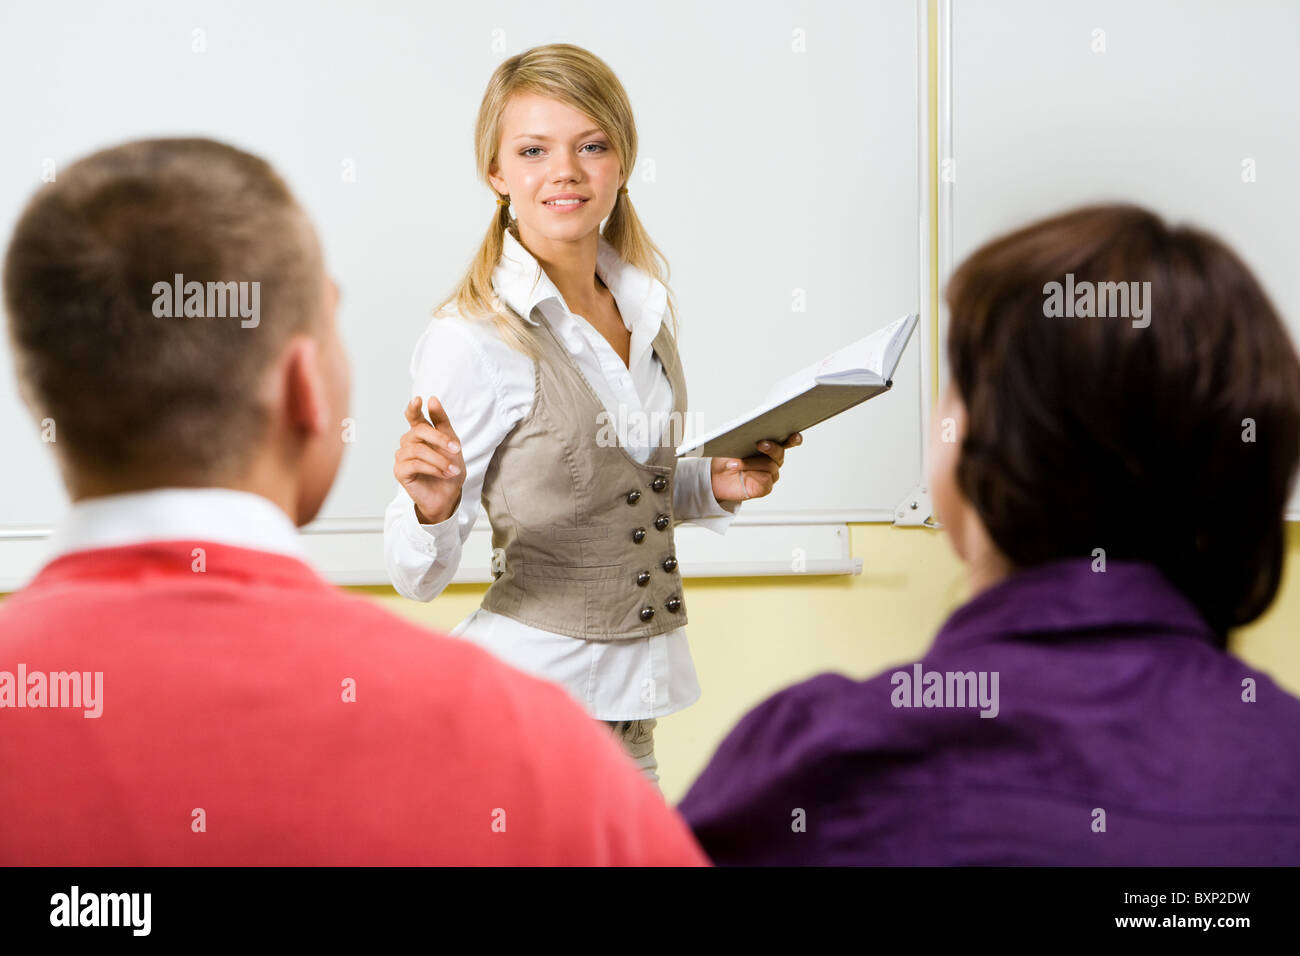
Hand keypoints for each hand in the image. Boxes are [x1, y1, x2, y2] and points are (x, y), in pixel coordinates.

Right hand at [394, 395, 465, 524]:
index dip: (413, 407)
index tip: (419, 399)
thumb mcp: (452, 442)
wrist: (448, 495)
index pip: (413, 416)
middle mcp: (408, 442)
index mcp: (420, 433)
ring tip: (453, 470)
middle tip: (456, 449)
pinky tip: (443, 474)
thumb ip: (441, 421)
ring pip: (419, 450)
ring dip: (440, 460)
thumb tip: (432, 399)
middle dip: (440, 439)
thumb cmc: (449, 468)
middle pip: (420, 431)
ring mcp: (402, 456)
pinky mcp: (400, 471)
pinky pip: (415, 464)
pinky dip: (433, 468)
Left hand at [710, 432, 802, 503]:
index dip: (793, 438)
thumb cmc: (725, 457)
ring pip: (769, 466)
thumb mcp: (732, 442)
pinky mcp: (764, 487)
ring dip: (750, 462)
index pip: (787, 441)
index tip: (794, 435)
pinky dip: (751, 474)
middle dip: (771, 447)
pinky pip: (765, 480)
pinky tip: (740, 473)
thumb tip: (748, 429)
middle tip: (760, 443)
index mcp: (770, 446)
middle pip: (779, 453)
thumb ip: (743, 434)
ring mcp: (770, 475)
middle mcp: (773, 460)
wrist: (714, 477)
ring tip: (733, 462)